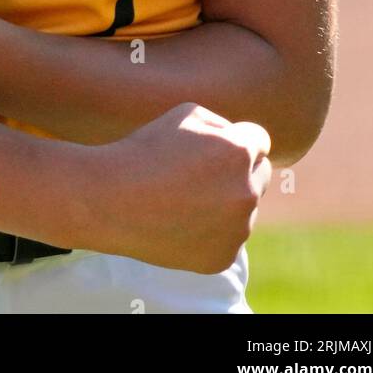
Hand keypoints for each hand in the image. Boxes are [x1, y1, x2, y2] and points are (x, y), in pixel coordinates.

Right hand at [84, 102, 271, 272]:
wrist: (112, 200)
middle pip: (259, 176)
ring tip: (183, 197)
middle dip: (238, 172)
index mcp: (239, 152)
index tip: (214, 147)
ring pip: (243, 209)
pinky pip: (228, 238)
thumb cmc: (145, 150)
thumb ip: (222, 124)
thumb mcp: (186, 114)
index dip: (236, 140)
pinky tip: (182, 221)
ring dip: (225, 202)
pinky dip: (212, 231)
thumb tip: (239, 139)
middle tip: (200, 173)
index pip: (260, 141)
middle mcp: (247, 192)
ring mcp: (237, 230)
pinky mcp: (223, 258)